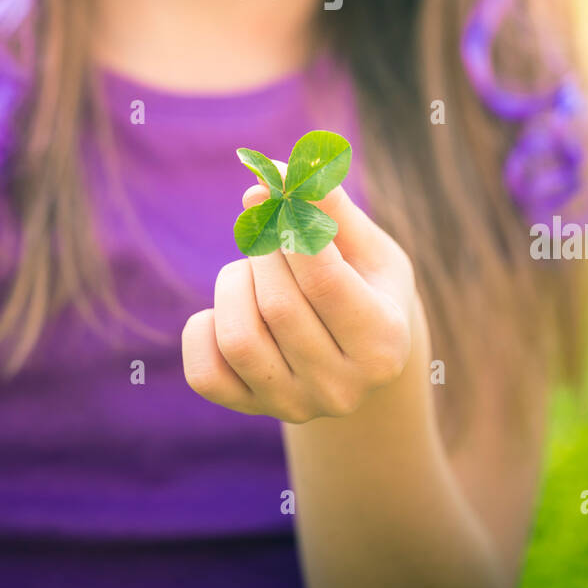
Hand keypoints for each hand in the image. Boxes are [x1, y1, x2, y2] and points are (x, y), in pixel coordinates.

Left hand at [181, 162, 419, 422]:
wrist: (354, 354)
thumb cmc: (364, 283)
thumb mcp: (365, 243)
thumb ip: (327, 207)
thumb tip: (268, 178)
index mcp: (384, 344)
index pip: (323, 280)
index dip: (290, 227)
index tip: (277, 195)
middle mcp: (343, 389)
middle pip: (278, 306)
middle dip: (264, 253)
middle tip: (271, 234)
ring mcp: (295, 406)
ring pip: (238, 338)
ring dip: (235, 284)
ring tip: (253, 271)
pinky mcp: (250, 409)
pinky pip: (203, 371)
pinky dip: (204, 328)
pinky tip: (229, 310)